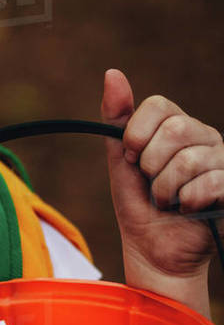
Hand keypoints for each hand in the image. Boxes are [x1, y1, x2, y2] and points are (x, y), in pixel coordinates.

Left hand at [100, 69, 222, 315]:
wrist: (155, 251)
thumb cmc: (139, 206)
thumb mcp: (121, 162)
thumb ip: (117, 120)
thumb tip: (112, 73)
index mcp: (178, 127)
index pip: (159, 105)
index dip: (137, 133)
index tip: (131, 157)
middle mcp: (205, 138)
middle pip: (177, 129)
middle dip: (151, 164)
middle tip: (151, 182)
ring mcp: (223, 161)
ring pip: (190, 159)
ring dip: (166, 189)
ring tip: (168, 201)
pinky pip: (211, 183)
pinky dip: (189, 201)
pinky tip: (190, 208)